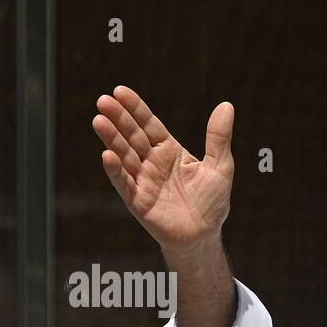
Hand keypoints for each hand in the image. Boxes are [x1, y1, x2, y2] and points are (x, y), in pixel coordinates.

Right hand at [91, 86, 234, 251]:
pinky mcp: (138, 201)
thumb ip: (219, 137)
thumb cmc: (211, 202)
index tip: (120, 91)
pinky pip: (124, 183)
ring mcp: (143, 181)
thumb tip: (227, 105)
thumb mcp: (220, 166)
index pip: (149, 125)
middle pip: (132, 136)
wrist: (204, 236)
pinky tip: (107, 155)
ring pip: (124, 156)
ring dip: (111, 139)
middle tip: (104, 101)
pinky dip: (116, 170)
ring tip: (99, 121)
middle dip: (119, 119)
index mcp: (169, 151)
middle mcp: (152, 163)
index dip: (136, 109)